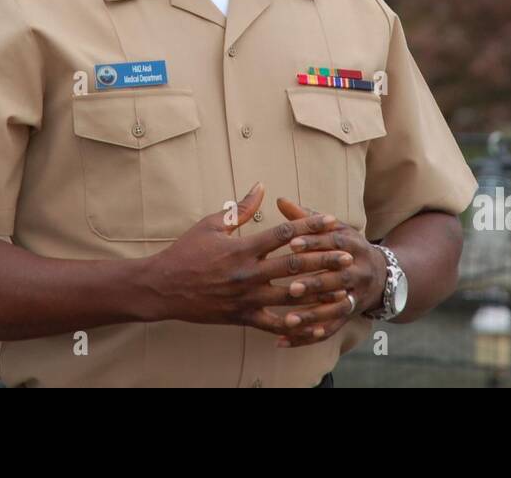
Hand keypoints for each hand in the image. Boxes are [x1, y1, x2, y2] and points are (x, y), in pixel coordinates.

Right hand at [140, 183, 358, 337]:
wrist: (163, 288)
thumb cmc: (186, 251)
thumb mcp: (211, 224)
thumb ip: (240, 208)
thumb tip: (261, 186)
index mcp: (242, 248)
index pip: (284, 234)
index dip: (310, 226)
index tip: (330, 221)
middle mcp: (248, 273)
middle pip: (294, 264)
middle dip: (324, 259)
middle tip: (347, 254)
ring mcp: (246, 298)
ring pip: (290, 295)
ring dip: (318, 291)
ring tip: (341, 287)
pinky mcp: (242, 317)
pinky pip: (273, 324)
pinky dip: (294, 324)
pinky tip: (314, 323)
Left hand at [272, 197, 387, 347]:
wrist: (382, 275)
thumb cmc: (347, 247)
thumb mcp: (334, 229)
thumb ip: (307, 218)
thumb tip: (281, 199)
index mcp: (354, 245)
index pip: (334, 243)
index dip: (314, 243)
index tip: (291, 244)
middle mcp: (358, 272)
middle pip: (337, 279)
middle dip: (314, 283)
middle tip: (290, 287)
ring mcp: (356, 296)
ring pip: (335, 308)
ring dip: (311, 316)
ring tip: (287, 320)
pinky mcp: (349, 316)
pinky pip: (329, 329)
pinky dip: (307, 337)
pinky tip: (284, 342)